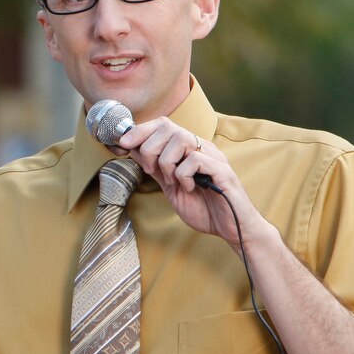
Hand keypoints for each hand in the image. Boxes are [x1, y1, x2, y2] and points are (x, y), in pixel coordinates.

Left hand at [116, 119, 270, 251]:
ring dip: (166, 163)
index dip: (141, 131)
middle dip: (149, 149)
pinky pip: (195, 160)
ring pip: (180, 140)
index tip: (123, 143)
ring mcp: (213, 158)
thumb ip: (156, 169)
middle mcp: (202, 148)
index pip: (163, 125)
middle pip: (168, 128)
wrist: (230, 228)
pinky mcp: (222, 171)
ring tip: (172, 181)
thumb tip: (133, 150)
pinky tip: (190, 188)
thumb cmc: (204, 208)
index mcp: (190, 150)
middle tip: (152, 171)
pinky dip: (184, 176)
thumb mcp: (171, 187)